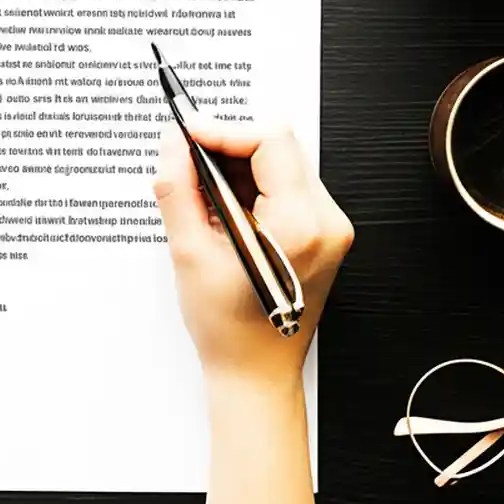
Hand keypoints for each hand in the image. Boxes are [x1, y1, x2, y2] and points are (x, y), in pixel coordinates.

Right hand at [153, 117, 352, 382]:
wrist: (256, 373)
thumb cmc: (230, 330)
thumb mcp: (190, 253)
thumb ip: (179, 189)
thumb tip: (172, 144)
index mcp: (299, 225)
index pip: (270, 141)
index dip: (223, 130)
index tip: (188, 134)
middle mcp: (326, 221)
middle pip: (279, 148)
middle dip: (228, 147)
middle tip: (187, 161)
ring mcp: (330, 227)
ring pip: (282, 164)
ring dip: (238, 167)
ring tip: (202, 195)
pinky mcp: (324, 233)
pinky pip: (288, 187)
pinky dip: (253, 187)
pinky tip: (225, 211)